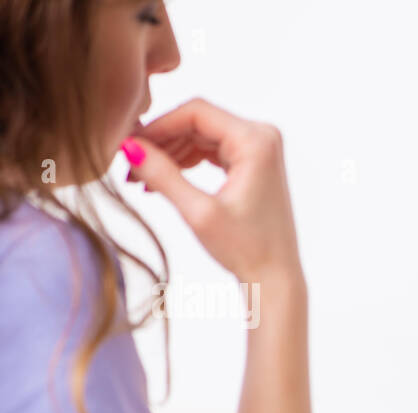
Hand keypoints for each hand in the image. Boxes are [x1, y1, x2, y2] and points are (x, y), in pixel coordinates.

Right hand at [124, 98, 301, 281]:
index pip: (195, 113)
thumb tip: (126, 146)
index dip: (157, 126)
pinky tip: (160, 182)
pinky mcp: (253, 163)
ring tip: (139, 180)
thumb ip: (163, 176)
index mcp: (256, 141)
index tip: (126, 145)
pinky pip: (211, 150)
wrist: (275, 277)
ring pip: (200, 136)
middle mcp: (262, 137)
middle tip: (127, 167)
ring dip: (169, 154)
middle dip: (160, 142)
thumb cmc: (246, 249)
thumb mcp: (198, 213)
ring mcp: (260, 149)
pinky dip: (185, 163)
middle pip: (197, 122)